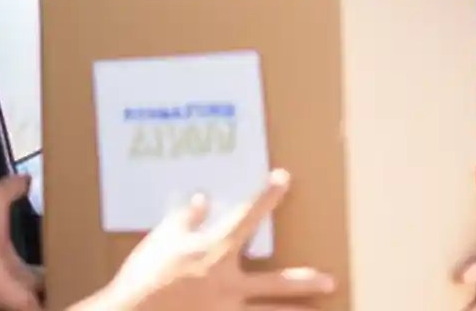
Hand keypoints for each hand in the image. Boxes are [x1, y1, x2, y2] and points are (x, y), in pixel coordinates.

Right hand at [82, 169, 333, 310]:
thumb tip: (202, 200)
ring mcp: (224, 310)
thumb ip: (186, 219)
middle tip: (331, 281)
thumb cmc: (144, 274)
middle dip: (304, 282)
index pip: (247, 217)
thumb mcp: (162, 239)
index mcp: (215, 251)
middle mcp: (227, 282)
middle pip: (276, 282)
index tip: (283, 177)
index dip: (267, 196)